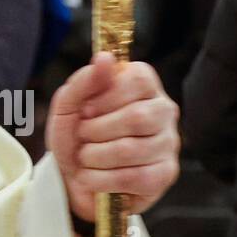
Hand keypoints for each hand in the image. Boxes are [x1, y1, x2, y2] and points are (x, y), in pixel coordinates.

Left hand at [46, 51, 179, 223]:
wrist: (71, 177)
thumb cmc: (74, 134)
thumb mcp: (68, 105)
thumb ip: (84, 81)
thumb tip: (105, 57)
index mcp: (143, 85)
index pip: (139, 79)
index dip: (105, 97)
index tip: (85, 110)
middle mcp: (163, 111)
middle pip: (137, 117)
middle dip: (96, 130)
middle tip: (83, 136)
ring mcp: (168, 144)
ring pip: (132, 150)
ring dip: (95, 156)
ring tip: (85, 157)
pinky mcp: (165, 175)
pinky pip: (135, 178)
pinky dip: (102, 179)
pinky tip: (92, 176)